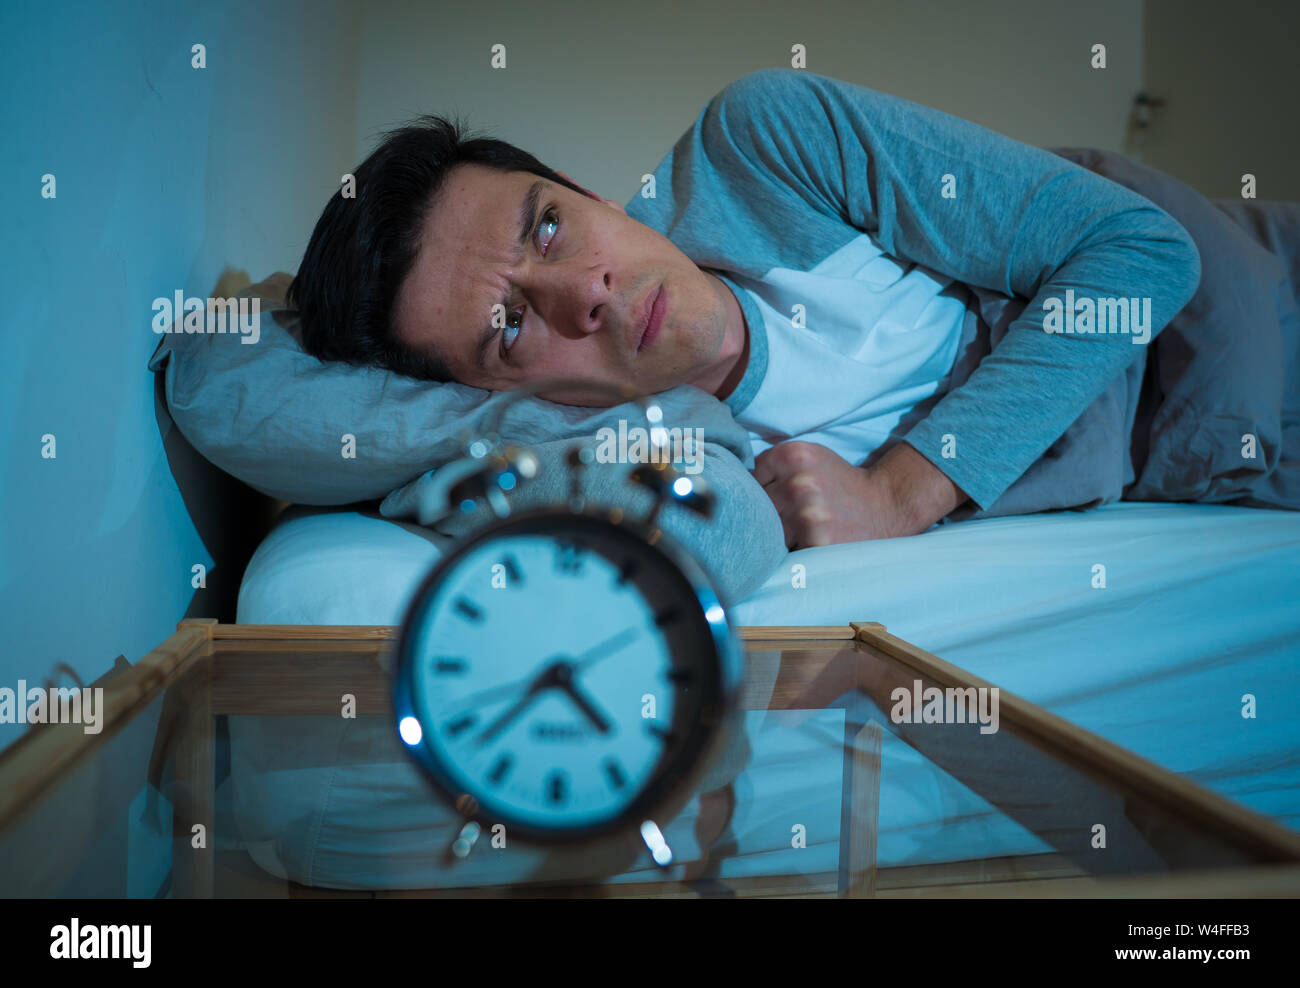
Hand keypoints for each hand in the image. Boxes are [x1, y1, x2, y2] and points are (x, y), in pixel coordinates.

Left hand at [753, 441, 963, 549]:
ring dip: (775, 536)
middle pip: (755, 506)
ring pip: (767, 531)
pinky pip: (784, 552)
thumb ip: (774, 466)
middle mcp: (799, 482)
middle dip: (763, 515)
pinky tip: (805, 544)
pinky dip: (790, 552)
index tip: (774, 497)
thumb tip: (728, 485)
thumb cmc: (840, 484)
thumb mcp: (810, 459)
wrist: (886, 506)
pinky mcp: (816, 542)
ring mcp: (808, 514)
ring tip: (796, 531)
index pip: (749, 477)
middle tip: (782, 518)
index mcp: (795, 455)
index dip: (758, 490)